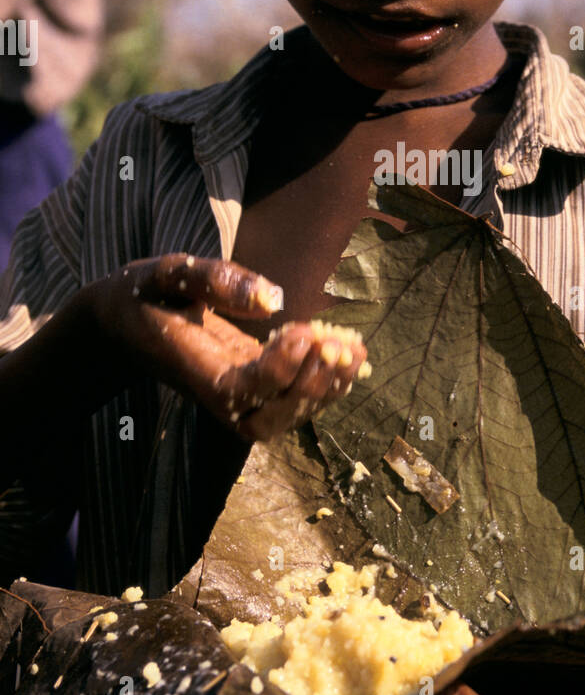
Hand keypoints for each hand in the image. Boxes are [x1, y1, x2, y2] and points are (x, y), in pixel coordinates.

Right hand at [89, 254, 367, 438]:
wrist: (122, 322)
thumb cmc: (141, 294)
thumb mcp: (165, 273)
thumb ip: (211, 279)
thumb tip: (271, 298)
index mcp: (193, 370)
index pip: (242, 391)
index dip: (279, 370)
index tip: (302, 329)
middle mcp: (217, 393)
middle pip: (267, 422)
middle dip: (309, 391)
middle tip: (337, 345)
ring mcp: (236, 393)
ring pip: (284, 418)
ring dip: (325, 390)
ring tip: (353, 349)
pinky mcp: (251, 384)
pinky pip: (291, 399)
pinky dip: (325, 382)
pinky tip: (349, 351)